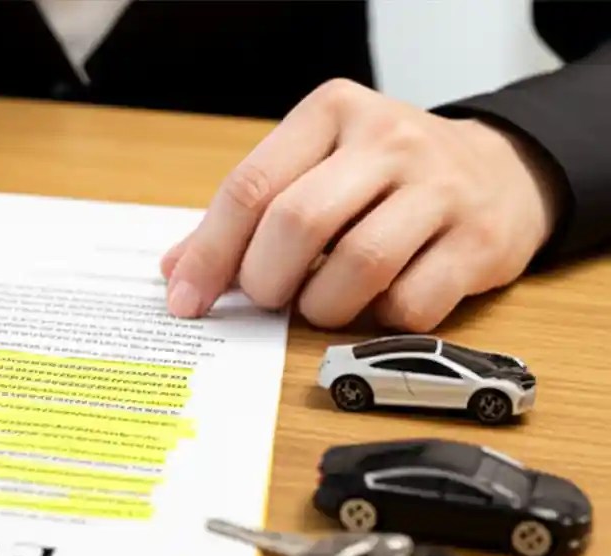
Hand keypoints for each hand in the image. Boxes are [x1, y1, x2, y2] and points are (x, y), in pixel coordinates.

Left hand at [160, 78, 562, 330]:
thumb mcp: (315, 170)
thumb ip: (247, 217)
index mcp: (332, 113)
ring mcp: (441, 187)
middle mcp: (388, 140)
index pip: (252, 186)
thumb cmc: (384, 179)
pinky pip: (413, 301)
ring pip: (358, 264)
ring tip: (320, 304)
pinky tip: (377, 305)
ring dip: (322, 305)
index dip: (210, 253)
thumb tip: (176, 272)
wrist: (501, 171)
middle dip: (265, 280)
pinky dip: (381, 320)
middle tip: (267, 298)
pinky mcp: (481, 239)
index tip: (185, 299)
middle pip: (298, 222)